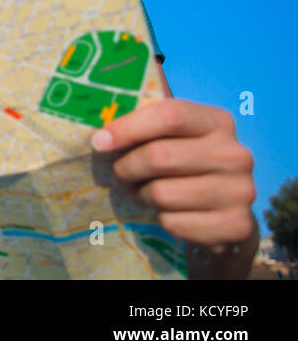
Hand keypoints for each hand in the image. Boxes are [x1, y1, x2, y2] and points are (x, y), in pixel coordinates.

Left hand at [94, 97, 258, 277]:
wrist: (225, 210)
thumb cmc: (186, 163)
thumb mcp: (172, 137)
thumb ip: (144, 126)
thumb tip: (100, 137)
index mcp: (218, 122)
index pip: (169, 115)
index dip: (128, 127)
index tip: (99, 142)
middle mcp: (235, 154)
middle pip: (159, 156)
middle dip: (127, 167)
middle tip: (119, 174)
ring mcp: (241, 191)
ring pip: (163, 193)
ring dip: (141, 195)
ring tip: (143, 193)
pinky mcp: (236, 225)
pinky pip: (174, 222)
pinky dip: (162, 219)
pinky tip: (169, 213)